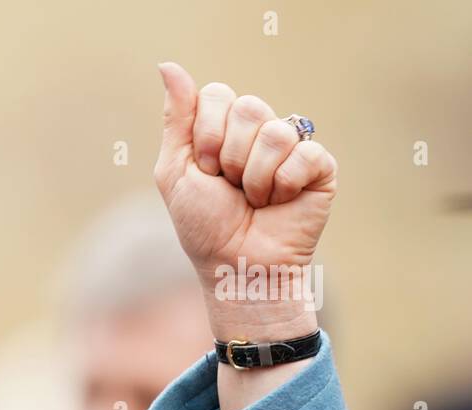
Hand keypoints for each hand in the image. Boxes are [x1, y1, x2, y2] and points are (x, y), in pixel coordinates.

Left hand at [154, 63, 334, 341]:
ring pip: (276, 133)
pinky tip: (280, 203)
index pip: (217, 95)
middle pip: (249, 108)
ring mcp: (293, 148)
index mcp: (226, 127)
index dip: (205, 136)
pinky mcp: (321, 167)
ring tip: (255, 200)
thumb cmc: (203, 225)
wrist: (234, 265)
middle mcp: (261, 131)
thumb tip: (168, 65)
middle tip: (229, 187)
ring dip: (254, 178)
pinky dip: (283, 186)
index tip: (204, 170)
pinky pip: (304, 154)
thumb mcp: (175, 170)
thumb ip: (177, 118)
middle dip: (228, 157)